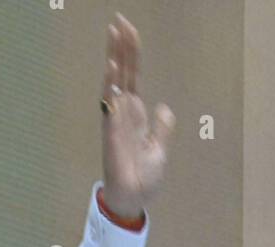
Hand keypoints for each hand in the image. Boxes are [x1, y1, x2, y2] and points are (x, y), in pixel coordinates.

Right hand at [101, 12, 174, 219]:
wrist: (133, 199)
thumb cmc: (144, 177)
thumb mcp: (160, 149)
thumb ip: (162, 128)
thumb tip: (164, 108)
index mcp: (136, 113)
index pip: (134, 76)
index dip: (132, 53)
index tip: (128, 30)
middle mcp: (124, 111)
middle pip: (124, 72)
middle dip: (122, 46)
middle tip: (119, 20)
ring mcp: (116, 119)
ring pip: (115, 81)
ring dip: (115, 57)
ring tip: (114, 33)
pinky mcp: (112, 131)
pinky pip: (110, 103)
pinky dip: (111, 84)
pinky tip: (112, 67)